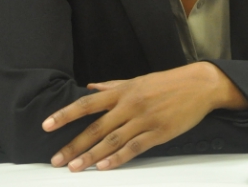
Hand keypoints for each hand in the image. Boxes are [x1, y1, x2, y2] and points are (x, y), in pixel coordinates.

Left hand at [43, 62, 247, 171]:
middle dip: (73, 145)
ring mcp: (144, 120)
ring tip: (74, 168)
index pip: (87, 104)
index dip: (65, 115)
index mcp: (123, 91)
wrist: (200, 85)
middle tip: (55, 159)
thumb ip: (112, 85)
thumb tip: (91, 87)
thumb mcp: (138, 80)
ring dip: (91, 156)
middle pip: (95, 128)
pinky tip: (104, 166)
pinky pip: (134, 148)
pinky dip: (118, 158)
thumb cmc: (169, 82)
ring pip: (112, 141)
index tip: (47, 125)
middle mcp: (130, 105)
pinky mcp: (159, 133)